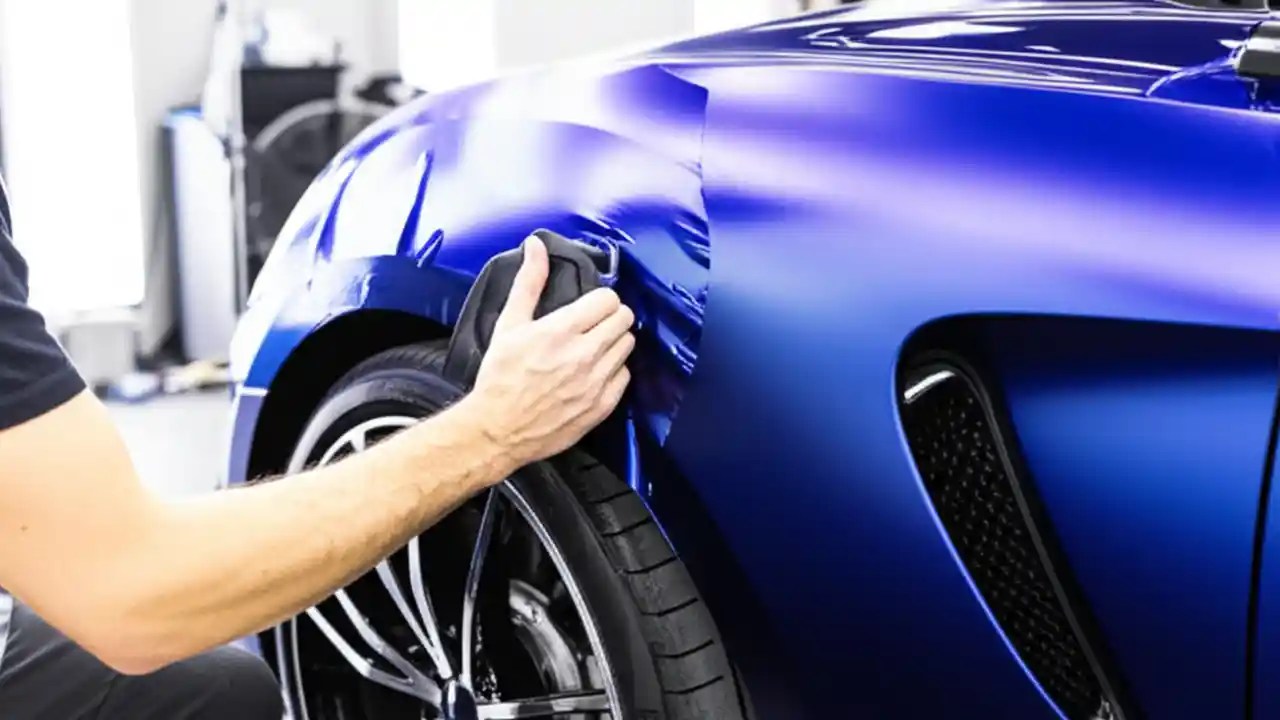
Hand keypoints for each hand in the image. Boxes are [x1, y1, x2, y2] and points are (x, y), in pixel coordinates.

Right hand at [468, 234, 634, 469]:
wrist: (497, 429)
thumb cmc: (499, 376)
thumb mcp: (509, 324)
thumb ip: (528, 282)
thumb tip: (536, 246)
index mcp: (562, 330)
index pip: (609, 299)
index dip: (600, 299)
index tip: (590, 306)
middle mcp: (584, 355)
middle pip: (624, 319)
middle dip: (610, 317)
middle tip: (594, 324)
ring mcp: (596, 382)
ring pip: (627, 346)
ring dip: (614, 342)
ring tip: (594, 347)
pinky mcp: (602, 406)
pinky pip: (625, 376)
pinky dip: (614, 371)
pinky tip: (594, 372)